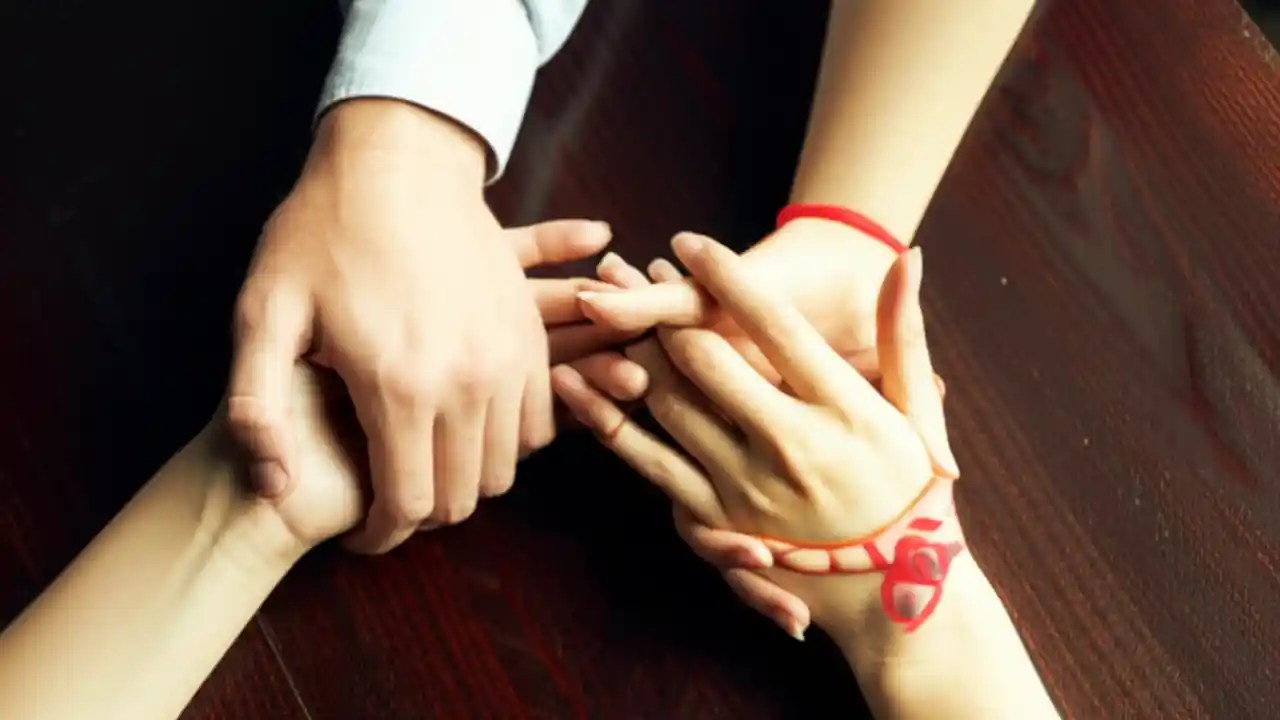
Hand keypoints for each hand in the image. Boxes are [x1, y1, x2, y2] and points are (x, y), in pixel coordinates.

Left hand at [229, 100, 619, 553]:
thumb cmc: (323, 233)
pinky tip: (465, 421)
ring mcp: (509, 360)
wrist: (401, 162)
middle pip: (462, 498)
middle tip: (388, 493)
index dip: (381, 535)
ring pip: (504, 469)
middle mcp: (467, 382)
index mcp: (400, 386)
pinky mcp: (530, 338)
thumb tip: (275, 486)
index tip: (360, 533)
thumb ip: (257, 406)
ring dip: (465, 478)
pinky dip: (505, 440)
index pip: (407, 506)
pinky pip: (537, 423)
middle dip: (422, 513)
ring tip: (424, 457)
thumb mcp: (263, 312)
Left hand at [553, 233, 958, 637]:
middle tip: (645, 279)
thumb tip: (908, 256)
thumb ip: (902, 332)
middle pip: (705, 358)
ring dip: (632, 349)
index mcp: (841, 409)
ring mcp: (744, 486)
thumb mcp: (916, 410)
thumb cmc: (909, 489)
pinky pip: (646, 460)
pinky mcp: (712, 518)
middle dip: (668, 310)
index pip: (773, 324)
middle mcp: (788, 446)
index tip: (689, 240)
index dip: (724, 274)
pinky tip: (574, 381)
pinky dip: (605, 418)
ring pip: (668, 402)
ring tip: (603, 310)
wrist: (895, 588)